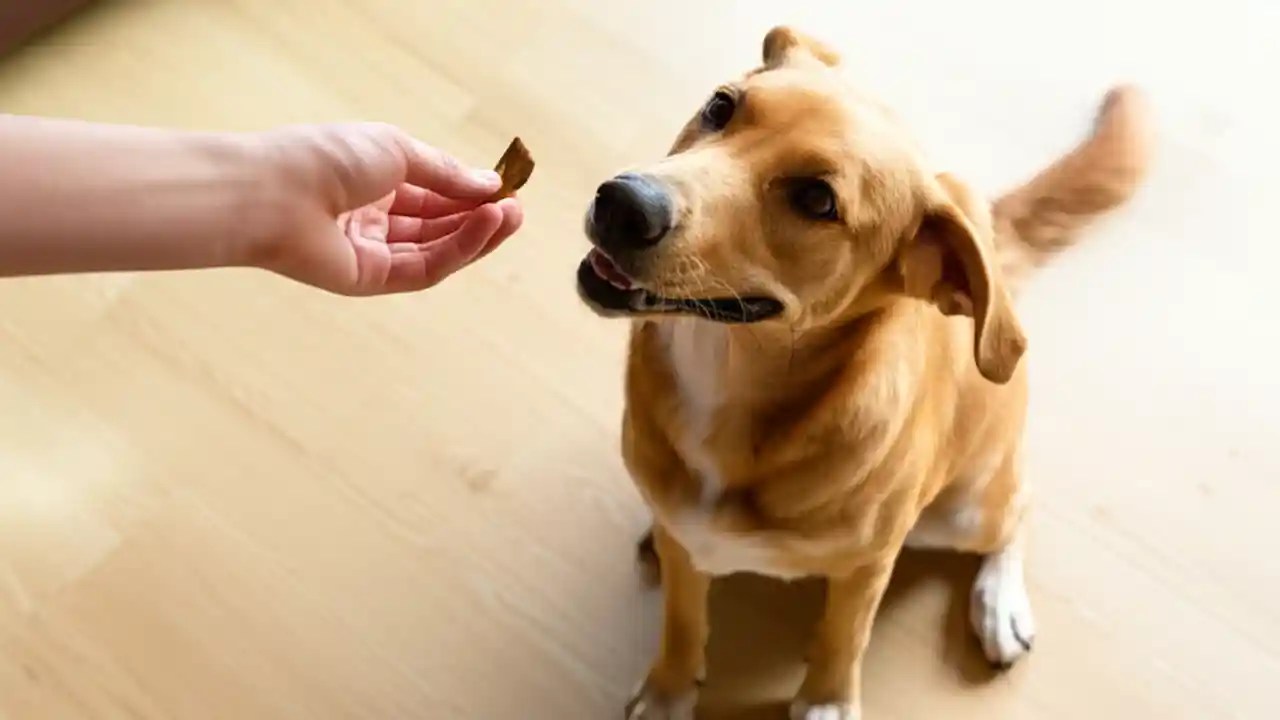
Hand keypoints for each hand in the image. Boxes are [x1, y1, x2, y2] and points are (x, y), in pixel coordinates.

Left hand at [255, 122, 522, 295]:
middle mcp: (373, 216)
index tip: (505, 188)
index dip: (469, 191)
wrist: (273, 193)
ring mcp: (372, 251)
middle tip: (517, 209)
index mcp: (374, 179)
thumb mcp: (398, 149)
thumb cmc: (325, 158)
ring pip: (436, 249)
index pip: (433, 192)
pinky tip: (483, 228)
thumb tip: (489, 185)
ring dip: (477, 235)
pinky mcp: (371, 280)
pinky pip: (424, 268)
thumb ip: (445, 172)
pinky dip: (458, 250)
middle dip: (480, 216)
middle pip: (439, 225)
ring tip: (510, 217)